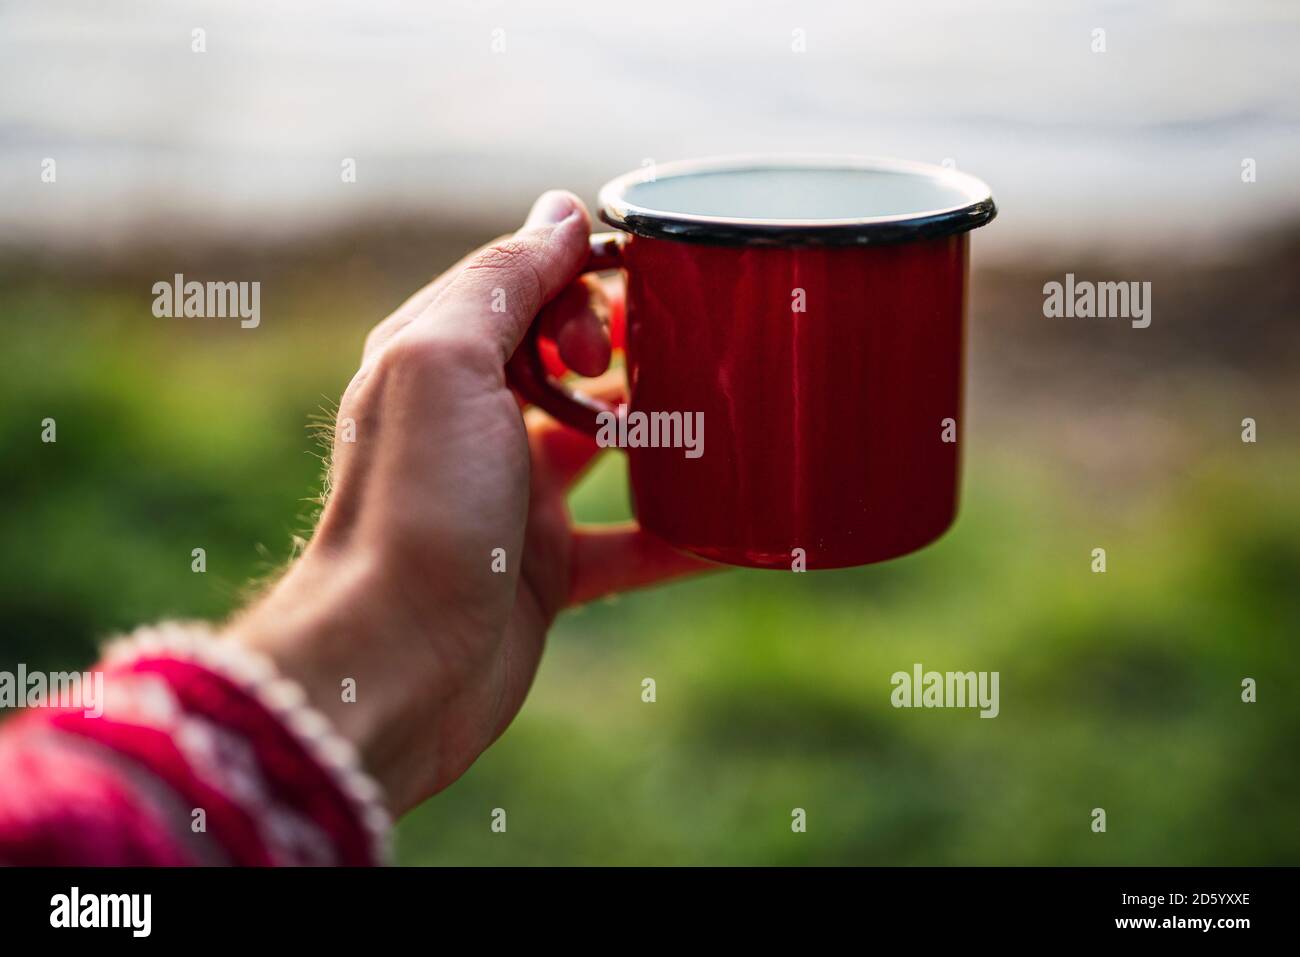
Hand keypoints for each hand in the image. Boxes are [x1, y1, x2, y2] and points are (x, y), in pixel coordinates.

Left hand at [227, 191, 708, 814]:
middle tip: (670, 360)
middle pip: (565, 356)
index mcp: (440, 359)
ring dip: (660, 427)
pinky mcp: (545, 572)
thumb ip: (500, 280)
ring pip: (603, 444)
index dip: (577, 283)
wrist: (396, 664)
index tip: (616, 321)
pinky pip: (630, 542)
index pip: (520, 282)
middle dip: (625, 345)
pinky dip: (683, 534)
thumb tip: (563, 208)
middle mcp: (472, 422)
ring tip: (729, 417)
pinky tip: (744, 528)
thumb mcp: (447, 363)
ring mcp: (511, 498)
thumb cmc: (416, 507)